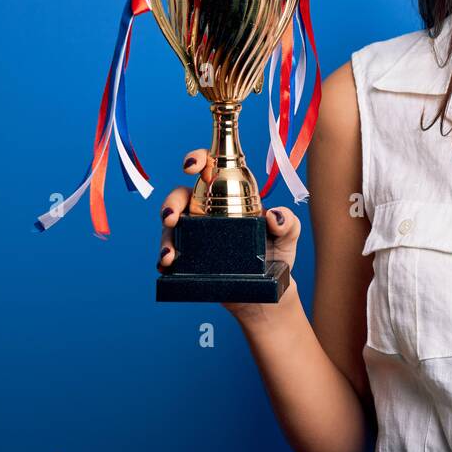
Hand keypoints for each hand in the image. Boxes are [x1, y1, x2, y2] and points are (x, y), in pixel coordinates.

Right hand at [156, 149, 302, 327]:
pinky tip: (165, 265)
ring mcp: (195, 236)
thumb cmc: (276, 254)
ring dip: (164, 238)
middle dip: (170, 203)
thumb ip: (289, 221)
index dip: (197, 159)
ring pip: (170, 228)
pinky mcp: (189, 259)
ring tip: (169, 255)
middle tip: (171, 218)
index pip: (209, 168)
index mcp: (228, 195)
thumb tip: (273, 215)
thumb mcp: (289, 235)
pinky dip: (162, 259)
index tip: (191, 166)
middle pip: (180, 197)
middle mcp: (207, 212)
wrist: (267, 292)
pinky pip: (169, 255)